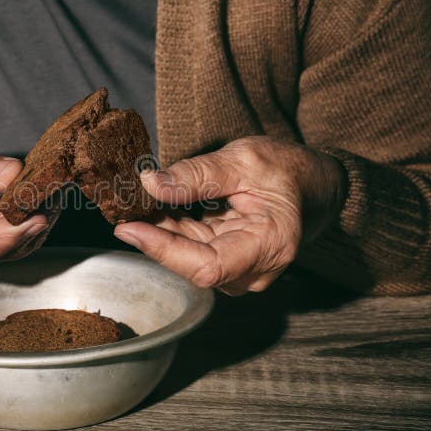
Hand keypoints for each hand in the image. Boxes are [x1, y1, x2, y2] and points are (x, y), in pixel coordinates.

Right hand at [0, 121, 47, 276]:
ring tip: (54, 192)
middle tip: (54, 196)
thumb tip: (15, 174)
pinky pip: (7, 235)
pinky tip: (45, 196)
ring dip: (33, 222)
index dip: (2, 240)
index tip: (34, 218)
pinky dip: (28, 216)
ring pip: (4, 248)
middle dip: (25, 227)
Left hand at [114, 136, 346, 294]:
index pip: (207, 266)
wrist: (310, 185)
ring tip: (133, 200)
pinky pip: (190, 248)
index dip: (164, 251)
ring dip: (157, 229)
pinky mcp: (225, 262)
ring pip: (185, 256)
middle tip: (121, 203)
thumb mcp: (244, 160)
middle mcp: (254, 270)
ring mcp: (239, 270)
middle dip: (152, 234)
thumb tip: (150, 184)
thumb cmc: (287, 171)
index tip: (129, 228)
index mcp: (270, 246)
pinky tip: (152, 206)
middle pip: (190, 262)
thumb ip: (198, 174)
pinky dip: (169, 227)